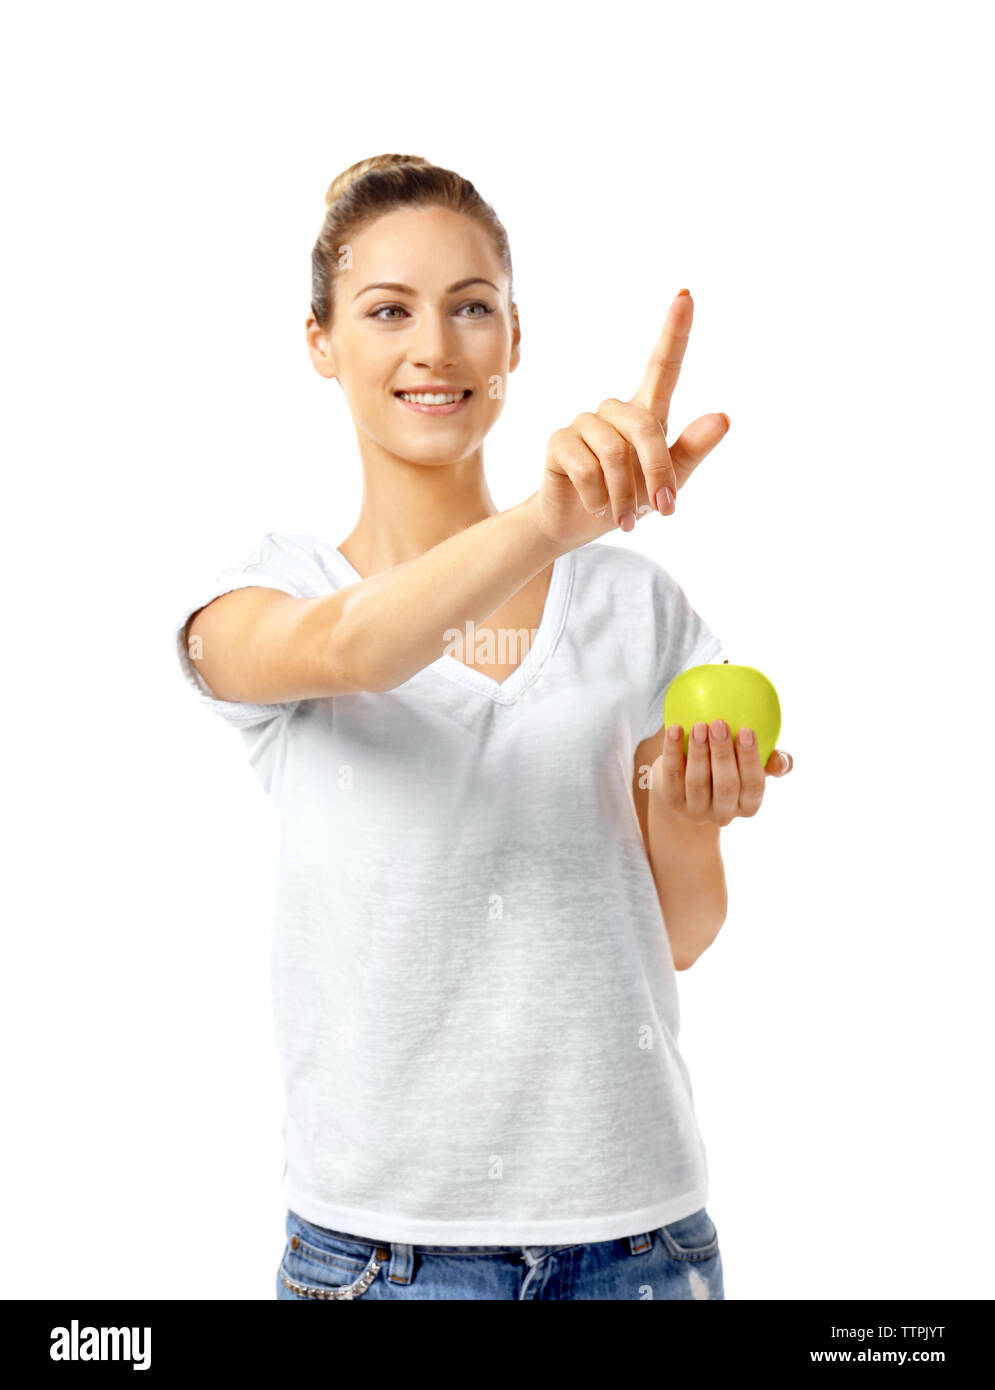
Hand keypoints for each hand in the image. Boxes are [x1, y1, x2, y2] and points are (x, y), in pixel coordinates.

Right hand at [533, 289, 730, 548]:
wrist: (576, 525)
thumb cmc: (628, 499)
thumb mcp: (669, 481)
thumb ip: (693, 449)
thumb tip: (724, 417)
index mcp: (645, 414)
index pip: (662, 367)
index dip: (674, 332)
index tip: (686, 296)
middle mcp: (614, 412)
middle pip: (644, 426)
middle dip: (657, 471)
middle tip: (664, 510)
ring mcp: (583, 424)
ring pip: (613, 450)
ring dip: (625, 493)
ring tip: (625, 519)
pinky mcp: (559, 442)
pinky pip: (586, 466)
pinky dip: (598, 496)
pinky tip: (597, 509)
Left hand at [653, 720, 792, 826]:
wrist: (687, 784)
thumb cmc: (728, 767)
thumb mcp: (750, 766)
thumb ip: (769, 761)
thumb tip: (782, 760)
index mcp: (748, 805)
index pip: (753, 786)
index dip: (750, 759)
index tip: (747, 730)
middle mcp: (723, 813)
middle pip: (726, 786)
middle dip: (723, 754)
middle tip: (720, 724)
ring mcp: (696, 811)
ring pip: (697, 782)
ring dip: (699, 752)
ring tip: (700, 724)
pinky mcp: (672, 802)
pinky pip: (672, 775)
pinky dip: (672, 751)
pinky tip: (675, 729)